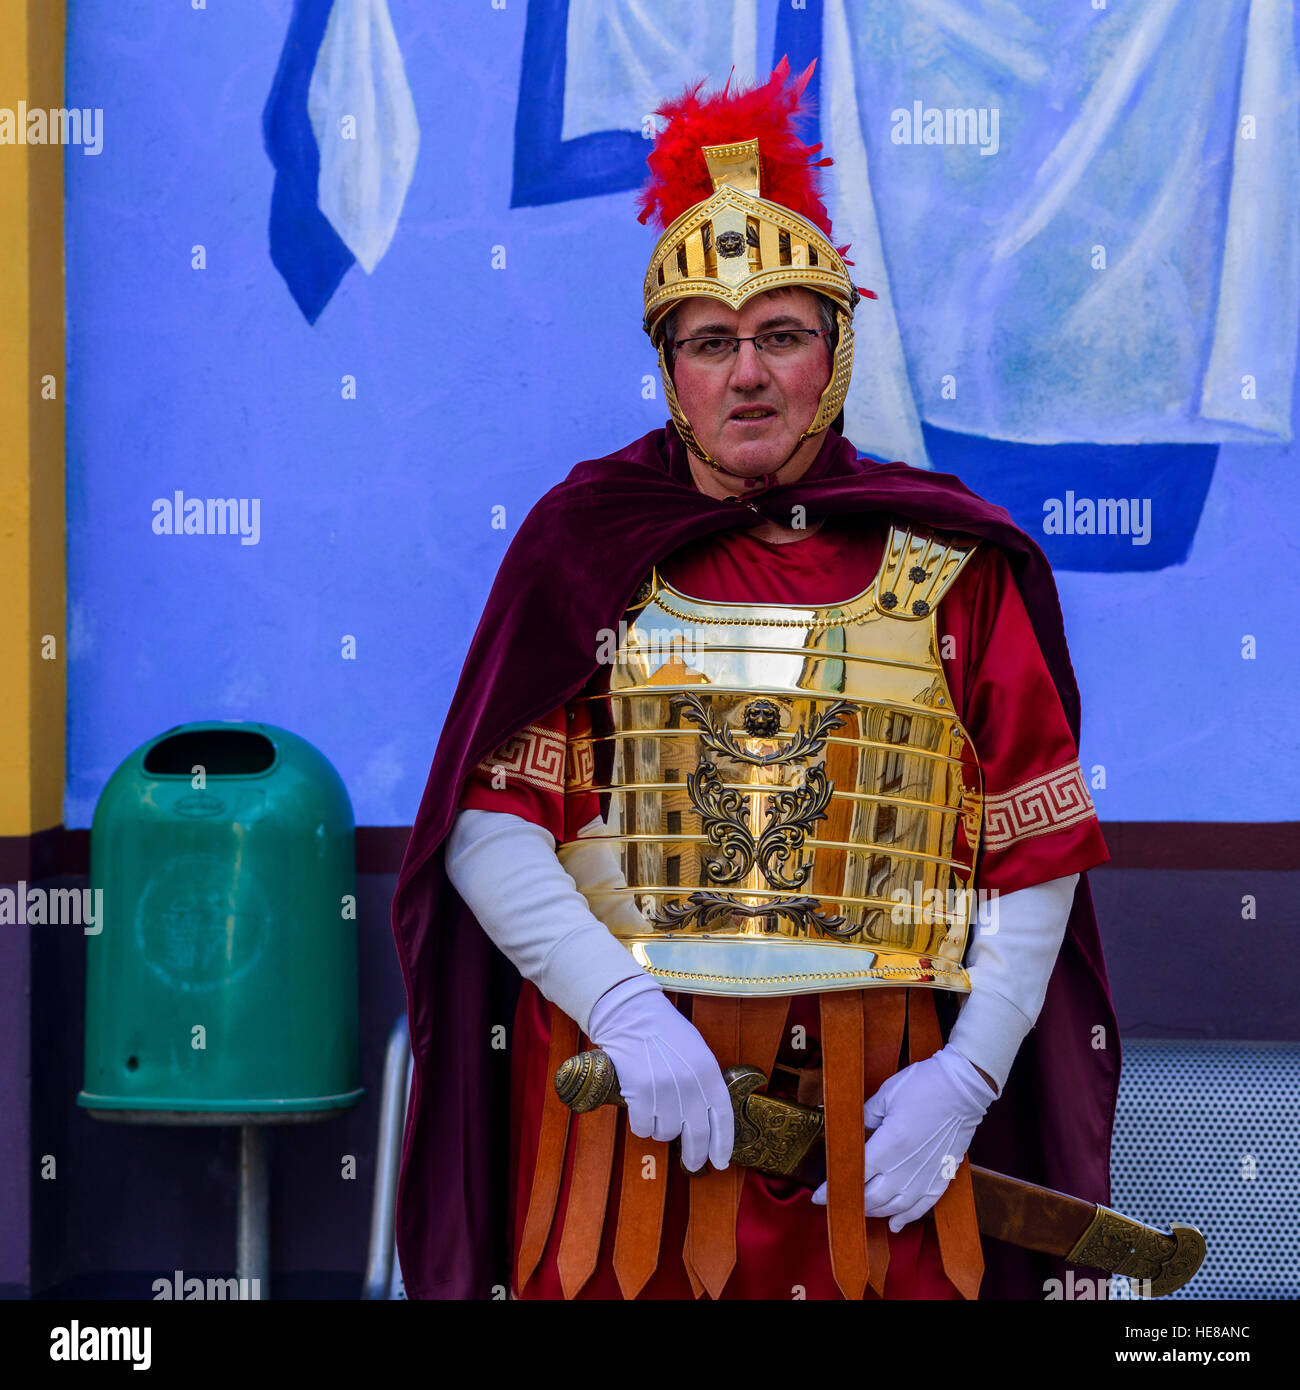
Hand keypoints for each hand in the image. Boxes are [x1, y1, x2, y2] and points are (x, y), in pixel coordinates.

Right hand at [587, 977, 733, 1172]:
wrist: (631, 1013)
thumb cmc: (664, 1032)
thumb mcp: (697, 1052)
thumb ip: (705, 1083)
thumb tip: (709, 1120)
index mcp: (709, 1073)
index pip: (723, 1119)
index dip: (723, 1145)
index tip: (720, 1162)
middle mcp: (691, 1085)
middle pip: (697, 1135)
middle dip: (695, 1155)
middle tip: (693, 1165)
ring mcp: (665, 1091)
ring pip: (666, 1133)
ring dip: (661, 1127)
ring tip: (656, 1106)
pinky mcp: (640, 1094)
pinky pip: (643, 1128)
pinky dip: (641, 1124)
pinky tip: (640, 1107)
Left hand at [810, 1045, 992, 1230]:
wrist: (962, 1089)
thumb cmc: (923, 1086)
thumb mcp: (885, 1095)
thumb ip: (866, 1116)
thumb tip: (852, 1128)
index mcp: (887, 1147)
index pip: (854, 1176)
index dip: (834, 1189)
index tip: (820, 1197)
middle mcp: (904, 1169)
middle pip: (872, 1197)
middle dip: (853, 1202)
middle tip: (839, 1201)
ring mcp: (924, 1177)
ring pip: (894, 1207)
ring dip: (875, 1211)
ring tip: (862, 1210)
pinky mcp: (941, 1178)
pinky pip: (921, 1207)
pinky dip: (907, 1218)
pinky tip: (896, 1224)